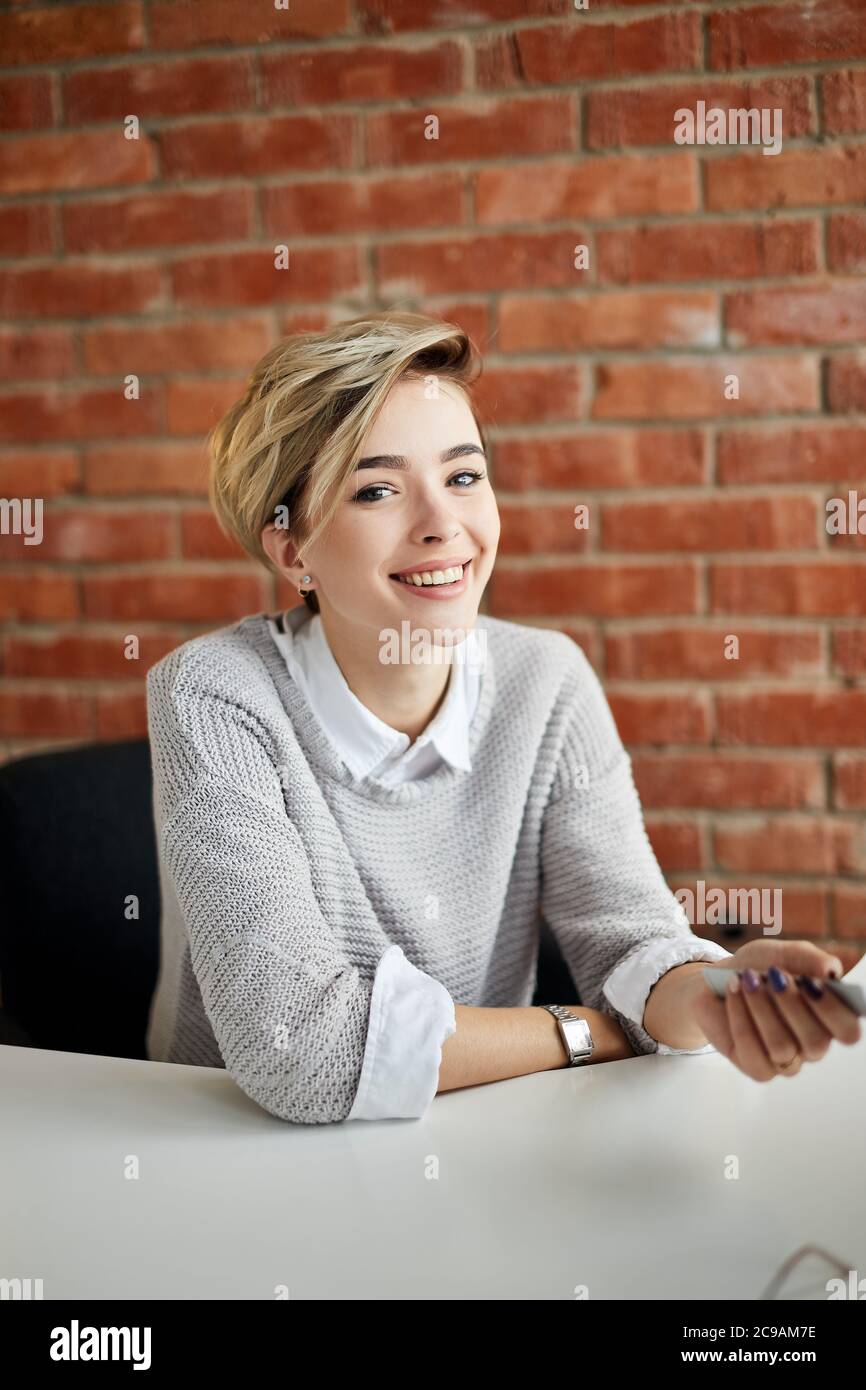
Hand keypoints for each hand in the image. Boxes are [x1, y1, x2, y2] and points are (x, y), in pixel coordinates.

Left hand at [691, 940, 861, 1080]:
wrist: (715, 980)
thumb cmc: (758, 968)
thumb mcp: (783, 954)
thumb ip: (810, 959)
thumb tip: (831, 971)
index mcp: (828, 1020)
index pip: (848, 1031)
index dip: (833, 1010)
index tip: (812, 982)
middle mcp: (811, 1046)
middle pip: (816, 1043)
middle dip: (793, 1005)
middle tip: (775, 974)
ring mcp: (784, 1061)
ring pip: (782, 1047)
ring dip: (762, 1007)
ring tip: (748, 978)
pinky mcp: (755, 1067)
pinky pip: (751, 1051)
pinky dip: (740, 1015)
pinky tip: (734, 989)